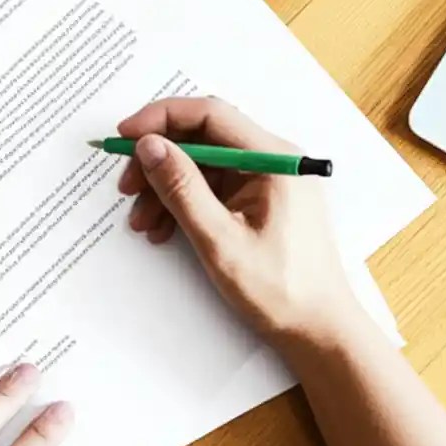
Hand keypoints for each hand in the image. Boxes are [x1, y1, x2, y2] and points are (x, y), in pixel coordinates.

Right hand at [116, 97, 362, 344]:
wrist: (320, 331)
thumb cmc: (283, 291)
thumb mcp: (221, 241)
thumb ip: (183, 189)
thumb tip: (149, 146)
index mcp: (274, 160)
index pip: (210, 114)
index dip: (161, 118)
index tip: (125, 137)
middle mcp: (273, 161)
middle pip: (203, 137)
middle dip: (160, 159)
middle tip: (127, 185)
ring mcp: (267, 182)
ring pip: (202, 166)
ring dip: (166, 187)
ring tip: (141, 221)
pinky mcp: (260, 202)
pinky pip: (213, 189)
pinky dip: (184, 204)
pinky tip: (162, 229)